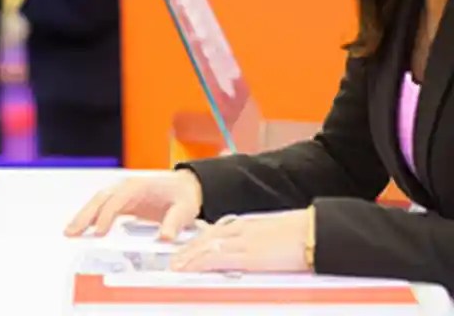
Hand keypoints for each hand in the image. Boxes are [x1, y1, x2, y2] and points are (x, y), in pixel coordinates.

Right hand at [65, 171, 203, 241]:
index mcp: (138, 186)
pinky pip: (102, 208)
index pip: (116, 201)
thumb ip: (174, 223)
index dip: (106, 216)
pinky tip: (82, 229)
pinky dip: (90, 218)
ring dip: (82, 217)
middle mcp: (125, 187)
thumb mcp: (185, 209)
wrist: (186, 187)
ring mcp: (122, 193)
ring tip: (69, 232)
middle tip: (71, 232)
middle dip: (84, 216)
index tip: (98, 232)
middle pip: (99, 199)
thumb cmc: (183, 196)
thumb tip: (165, 238)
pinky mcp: (122, 202)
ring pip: (97, 203)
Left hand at [171, 209, 311, 273]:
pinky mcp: (249, 256)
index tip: (192, 246)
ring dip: (189, 256)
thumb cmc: (308, 233)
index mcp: (252, 223)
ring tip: (176, 266)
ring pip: (207, 246)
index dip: (203, 238)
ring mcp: (244, 242)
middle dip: (190, 248)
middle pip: (208, 237)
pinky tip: (190, 269)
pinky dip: (200, 263)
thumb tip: (266, 248)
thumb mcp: (282, 232)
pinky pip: (217, 259)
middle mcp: (244, 230)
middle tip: (175, 257)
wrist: (317, 231)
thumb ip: (268, 239)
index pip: (219, 229)